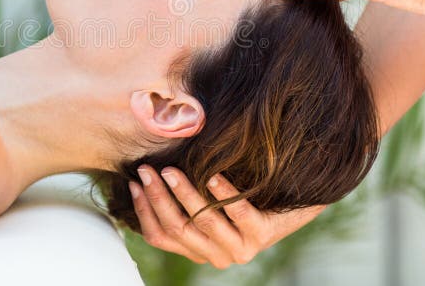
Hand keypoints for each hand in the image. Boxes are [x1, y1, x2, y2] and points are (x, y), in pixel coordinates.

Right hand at [130, 165, 323, 268]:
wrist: (291, 205)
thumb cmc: (240, 198)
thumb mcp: (207, 204)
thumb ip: (181, 203)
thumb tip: (142, 178)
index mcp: (197, 251)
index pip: (159, 236)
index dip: (144, 210)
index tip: (134, 182)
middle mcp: (216, 255)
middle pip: (177, 227)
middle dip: (158, 197)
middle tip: (147, 170)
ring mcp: (239, 248)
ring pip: (202, 221)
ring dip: (183, 193)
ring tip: (171, 169)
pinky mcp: (262, 235)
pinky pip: (238, 213)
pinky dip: (222, 193)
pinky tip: (213, 174)